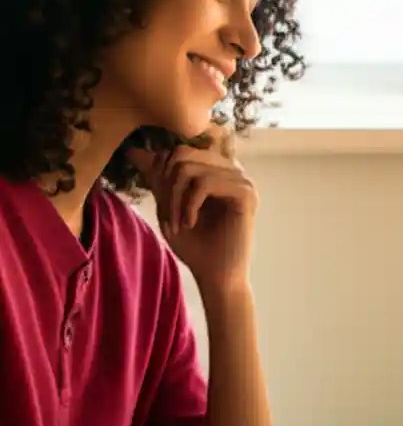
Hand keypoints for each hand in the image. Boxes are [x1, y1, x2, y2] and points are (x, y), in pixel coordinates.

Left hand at [126, 126, 257, 291]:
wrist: (216, 276)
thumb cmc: (194, 245)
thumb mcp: (167, 206)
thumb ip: (157, 178)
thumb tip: (133, 150)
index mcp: (215, 169)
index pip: (177, 149)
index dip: (160, 174)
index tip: (163, 208)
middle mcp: (231, 169)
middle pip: (182, 152)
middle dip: (165, 185)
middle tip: (167, 217)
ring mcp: (241, 180)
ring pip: (189, 167)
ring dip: (174, 199)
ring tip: (177, 224)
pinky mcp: (246, 193)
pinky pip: (204, 183)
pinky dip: (189, 204)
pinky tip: (190, 224)